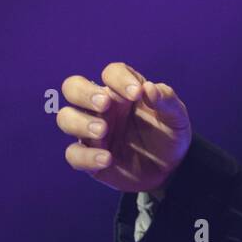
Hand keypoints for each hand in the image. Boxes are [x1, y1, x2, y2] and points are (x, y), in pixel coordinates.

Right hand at [56, 61, 191, 193]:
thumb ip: (166, 100)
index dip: (119, 79)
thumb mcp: (176, 117)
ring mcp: (92, 132)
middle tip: (105, 104)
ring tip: (103, 130)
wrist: (171, 168)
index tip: (136, 93)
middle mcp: (102, 108)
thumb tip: (149, 88)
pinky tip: (107, 158)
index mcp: (123, 91)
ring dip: (80, 122)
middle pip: (73, 87)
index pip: (111, 72)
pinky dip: (86, 156)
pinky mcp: (89, 157)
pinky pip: (74, 154)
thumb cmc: (169, 134)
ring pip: (66, 118)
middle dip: (84, 92)